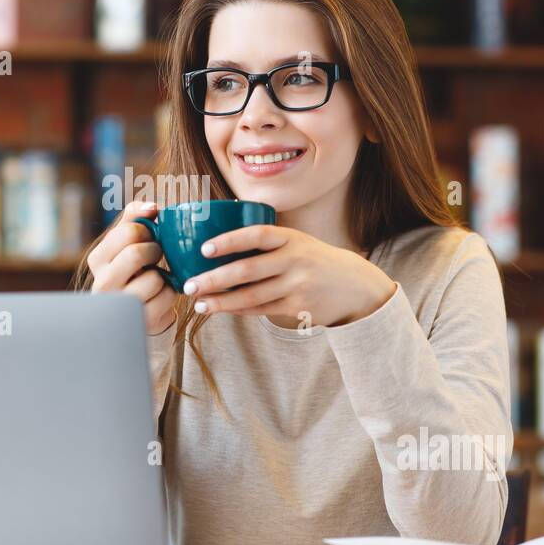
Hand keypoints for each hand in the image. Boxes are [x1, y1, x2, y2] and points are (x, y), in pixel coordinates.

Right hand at [87, 200, 176, 334]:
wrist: (133, 313)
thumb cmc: (132, 270)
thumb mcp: (126, 243)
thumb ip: (134, 217)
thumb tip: (152, 207)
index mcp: (98, 258)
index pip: (129, 231)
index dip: (147, 231)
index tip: (149, 237)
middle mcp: (103, 282)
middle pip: (137, 253)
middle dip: (155, 251)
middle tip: (155, 255)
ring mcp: (121, 304)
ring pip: (154, 277)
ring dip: (163, 276)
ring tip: (155, 280)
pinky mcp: (140, 320)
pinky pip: (167, 296)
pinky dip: (170, 293)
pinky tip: (159, 296)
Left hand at [180, 225, 395, 327]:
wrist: (354, 285)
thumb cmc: (313, 260)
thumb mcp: (297, 242)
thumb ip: (267, 242)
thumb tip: (219, 241)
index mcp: (291, 238)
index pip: (257, 235)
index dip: (230, 240)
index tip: (204, 248)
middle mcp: (295, 260)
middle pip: (248, 270)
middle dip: (214, 279)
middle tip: (189, 286)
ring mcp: (297, 285)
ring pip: (251, 295)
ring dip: (222, 301)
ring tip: (199, 304)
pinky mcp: (298, 306)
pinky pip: (262, 309)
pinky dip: (239, 309)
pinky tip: (221, 309)